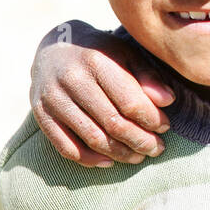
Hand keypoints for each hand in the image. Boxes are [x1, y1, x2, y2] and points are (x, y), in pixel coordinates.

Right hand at [29, 21, 173, 165]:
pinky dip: (89, 159)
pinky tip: (109, 161)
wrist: (54, 47)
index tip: (165, 127)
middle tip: (156, 149)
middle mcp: (71, 80)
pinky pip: (65, 147)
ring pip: (91, 138)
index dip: (151, 119)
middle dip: (139, 141)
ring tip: (138, 157)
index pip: (129, 102)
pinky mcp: (41, 115)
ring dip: (119, 153)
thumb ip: (148, 76)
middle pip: (112, 123)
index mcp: (97, 62)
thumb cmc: (100, 53)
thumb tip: (168, 101)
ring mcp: (53, 99)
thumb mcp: (126, 54)